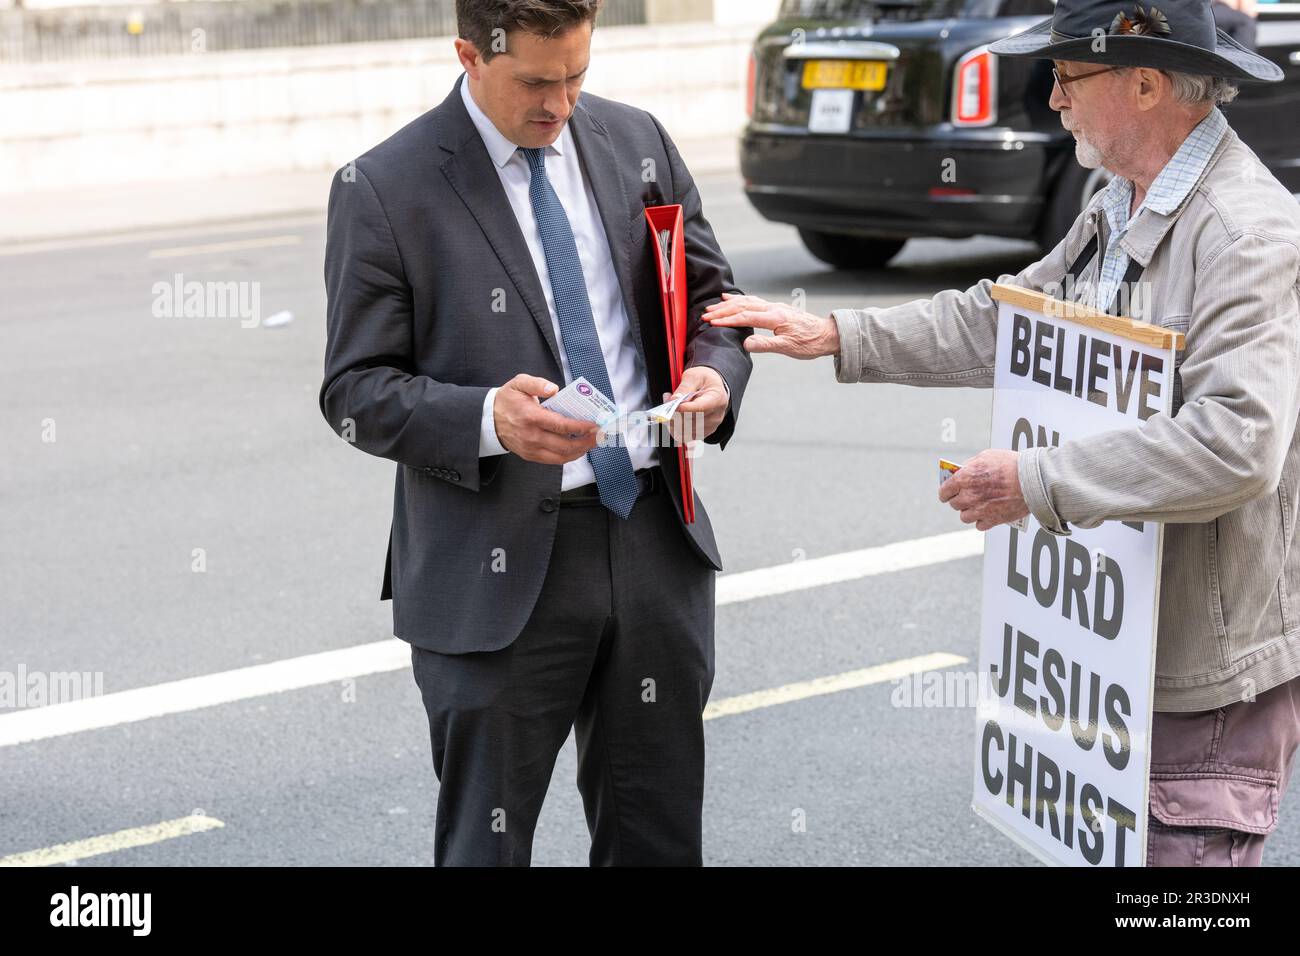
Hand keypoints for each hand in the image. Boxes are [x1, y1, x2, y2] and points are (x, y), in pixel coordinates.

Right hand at [494, 374, 598, 464]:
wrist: (489, 420)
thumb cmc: (508, 400)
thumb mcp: (518, 383)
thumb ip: (536, 383)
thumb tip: (553, 389)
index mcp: (531, 417)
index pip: (562, 426)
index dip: (581, 427)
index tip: (595, 424)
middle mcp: (532, 436)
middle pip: (565, 445)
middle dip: (587, 441)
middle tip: (600, 435)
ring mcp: (531, 449)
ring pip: (562, 456)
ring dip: (581, 451)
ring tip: (593, 442)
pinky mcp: (531, 456)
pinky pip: (555, 460)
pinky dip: (570, 456)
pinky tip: (579, 448)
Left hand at [663, 365, 728, 443]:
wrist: (712, 388)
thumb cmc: (704, 380)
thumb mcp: (695, 376)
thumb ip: (685, 387)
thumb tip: (674, 399)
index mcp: (717, 399)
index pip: (700, 409)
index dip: (684, 409)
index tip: (672, 404)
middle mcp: (715, 416)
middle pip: (690, 421)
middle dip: (674, 412)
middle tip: (667, 398)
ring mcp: (709, 427)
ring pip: (684, 430)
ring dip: (672, 420)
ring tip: (670, 405)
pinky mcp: (701, 433)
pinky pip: (683, 436)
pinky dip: (674, 427)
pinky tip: (673, 416)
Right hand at [703, 293, 839, 358]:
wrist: (828, 335)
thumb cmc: (810, 343)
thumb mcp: (788, 348)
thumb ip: (766, 345)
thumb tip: (746, 343)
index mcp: (775, 317)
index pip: (745, 317)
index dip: (726, 320)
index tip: (710, 323)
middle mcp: (774, 309)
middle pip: (743, 306)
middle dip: (722, 310)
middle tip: (705, 314)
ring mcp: (775, 307)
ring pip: (748, 301)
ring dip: (729, 304)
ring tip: (713, 305)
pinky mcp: (777, 309)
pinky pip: (755, 301)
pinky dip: (741, 300)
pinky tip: (735, 300)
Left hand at [938, 449, 1029, 531]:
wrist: (1033, 479)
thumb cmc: (1012, 465)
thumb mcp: (987, 456)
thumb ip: (971, 464)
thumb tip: (962, 469)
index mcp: (964, 478)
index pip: (945, 490)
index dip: (945, 492)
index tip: (946, 494)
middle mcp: (969, 496)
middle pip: (954, 504)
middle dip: (958, 500)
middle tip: (965, 497)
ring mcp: (980, 510)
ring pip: (964, 517)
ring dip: (969, 512)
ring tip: (977, 506)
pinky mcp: (993, 520)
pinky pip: (979, 525)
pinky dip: (982, 521)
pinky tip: (987, 514)